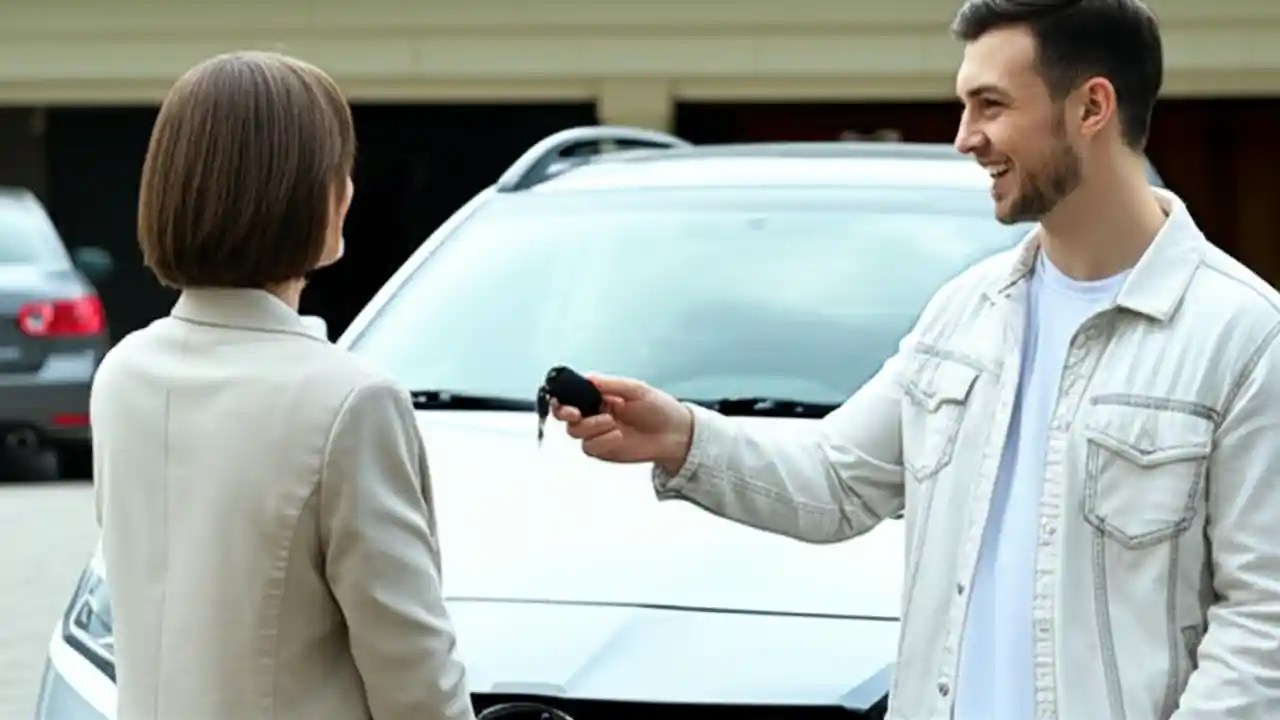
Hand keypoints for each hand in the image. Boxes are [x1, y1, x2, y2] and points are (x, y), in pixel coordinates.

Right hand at [551, 373, 692, 471]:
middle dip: (564, 413)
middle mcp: (595, 413)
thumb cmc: (659, 408)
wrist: (675, 434)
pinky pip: (589, 447)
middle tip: (576, 413)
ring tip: (612, 423)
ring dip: (591, 426)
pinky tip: (618, 436)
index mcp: (600, 395)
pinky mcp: (603, 450)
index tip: (565, 398)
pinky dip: (601, 441)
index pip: (572, 394)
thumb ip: (610, 384)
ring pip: (575, 432)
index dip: (562, 396)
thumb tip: (588, 378)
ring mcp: (597, 432)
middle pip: (565, 415)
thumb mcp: (636, 389)